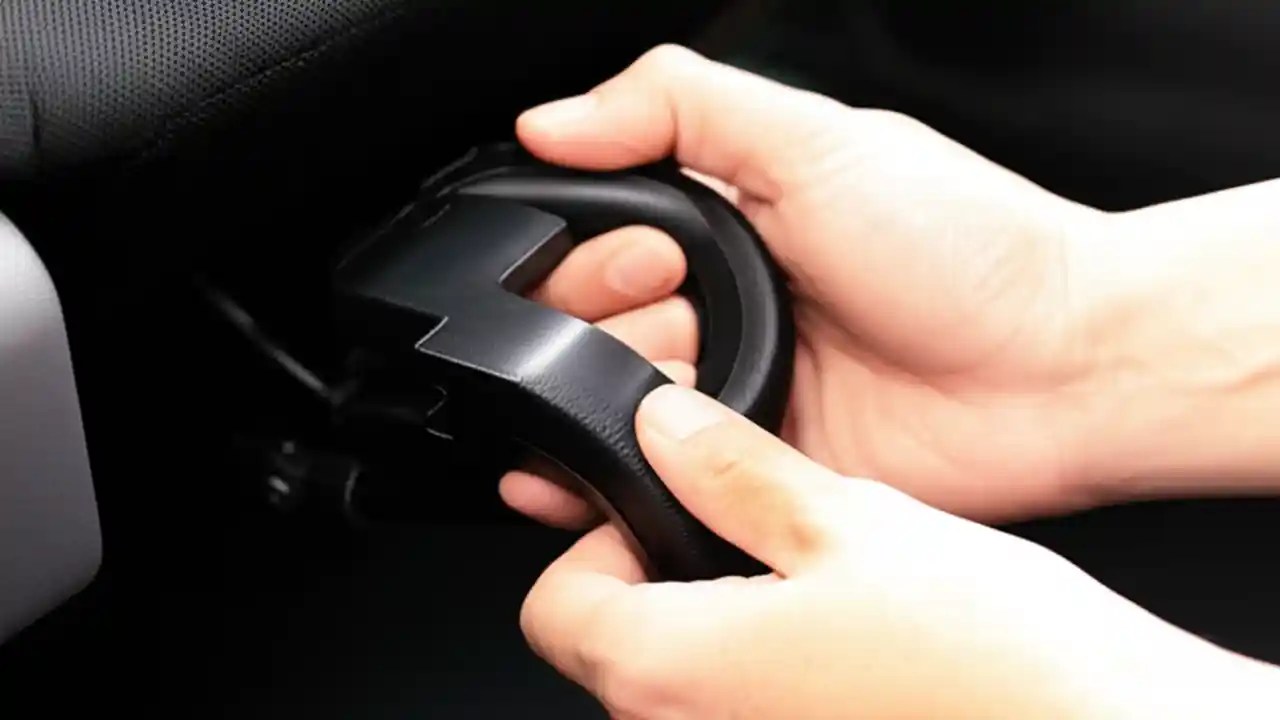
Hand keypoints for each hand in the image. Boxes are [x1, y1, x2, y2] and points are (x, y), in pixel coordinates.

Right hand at [502, 44, 1113, 524]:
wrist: (1061, 369)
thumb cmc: (969, 249)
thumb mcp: (818, 139)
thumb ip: (678, 105)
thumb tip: (553, 119)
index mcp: (725, 221)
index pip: (594, 233)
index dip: (592, 252)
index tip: (654, 258)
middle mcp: (722, 305)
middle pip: (585, 325)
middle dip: (601, 326)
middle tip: (682, 312)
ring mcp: (736, 390)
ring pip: (609, 405)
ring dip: (607, 401)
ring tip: (677, 387)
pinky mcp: (754, 468)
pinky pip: (657, 479)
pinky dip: (616, 478)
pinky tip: (607, 465)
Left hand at [520, 385, 1279, 718]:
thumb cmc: (995, 659)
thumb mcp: (849, 523)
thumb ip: (733, 471)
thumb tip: (666, 426)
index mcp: (672, 670)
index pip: (553, 603)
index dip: (596, 536)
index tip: (658, 503)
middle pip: (614, 642)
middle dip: (659, 575)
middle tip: (746, 528)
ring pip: (680, 679)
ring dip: (717, 620)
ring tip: (812, 578)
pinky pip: (740, 710)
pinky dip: (763, 669)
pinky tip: (847, 634)